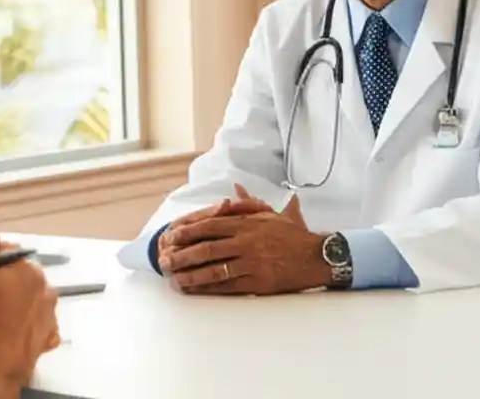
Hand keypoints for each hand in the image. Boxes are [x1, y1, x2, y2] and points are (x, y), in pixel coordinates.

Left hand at [160, 193, 326, 295]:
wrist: (316, 256)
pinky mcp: (256, 282)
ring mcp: (250, 262)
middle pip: (204, 248)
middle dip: (180, 255)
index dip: (185, 232)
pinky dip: (208, 288)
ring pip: (212, 269)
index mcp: (245, 223)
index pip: (208, 225)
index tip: (170, 237)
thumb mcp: (271, 213)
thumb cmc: (293, 234)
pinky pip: (226, 286)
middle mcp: (244, 241)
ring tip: (173, 280)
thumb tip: (235, 189)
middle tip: (163, 261)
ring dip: (190, 275)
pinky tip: (195, 290)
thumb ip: (249, 202)